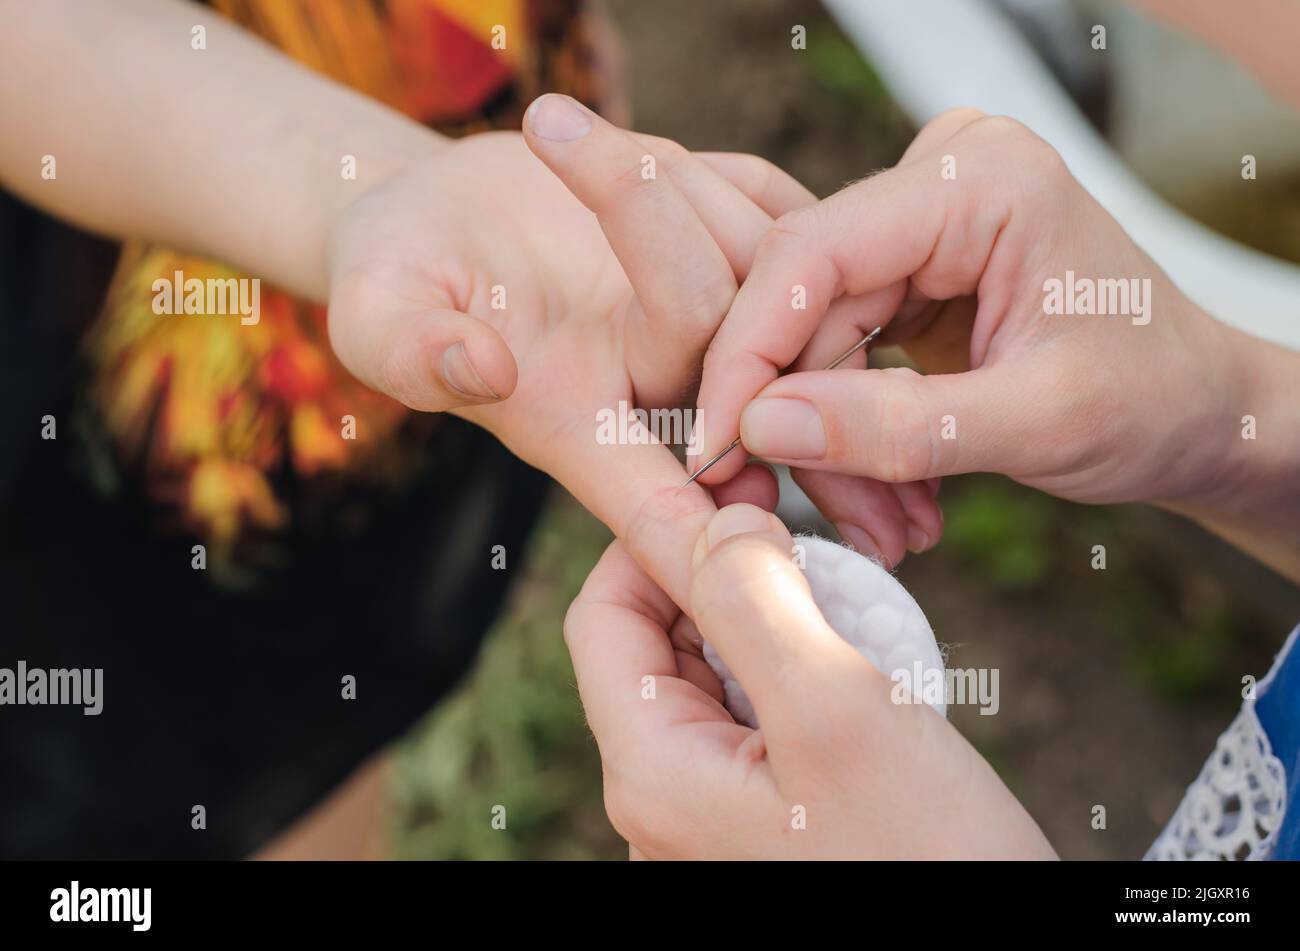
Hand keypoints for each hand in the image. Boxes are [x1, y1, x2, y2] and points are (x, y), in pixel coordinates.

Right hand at [324, 96, 812, 604]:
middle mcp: (666, 391)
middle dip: (647, 216)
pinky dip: (714, 166)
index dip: (706, 549)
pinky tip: (635, 153)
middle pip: (730, 337)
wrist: (447, 212)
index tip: (745, 550)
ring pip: (768, 261)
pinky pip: (780, 208)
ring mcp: (715, 324)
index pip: (659, 512)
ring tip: (564, 141)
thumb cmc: (400, 279)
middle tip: (547, 130)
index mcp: (586, 432)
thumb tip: (481, 369)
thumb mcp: (375, 315)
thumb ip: (411, 351)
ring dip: (669, 172)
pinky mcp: (741, 254)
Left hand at [564, 502, 1055, 858]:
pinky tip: (857, 660)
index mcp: (652, 770)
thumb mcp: (835, 707)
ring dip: (768, 620)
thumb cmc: (925, 858)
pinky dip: (796, 670)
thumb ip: (753, 598)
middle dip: (721, 577)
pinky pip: (757, 721)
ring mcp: (712, 818)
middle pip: (657, 644)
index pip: (604, 615)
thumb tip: (716, 520)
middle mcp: (665, 799)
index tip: (735, 493)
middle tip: (801, 535)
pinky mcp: (766, 823)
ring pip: (712, 677)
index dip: (657, 539)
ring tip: (842, 597)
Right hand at [692, 110, 1298, 570]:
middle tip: (810, 514)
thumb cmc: (1153, 401)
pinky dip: (852, 431)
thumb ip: (896, 426)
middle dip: (798, 419)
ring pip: (813, 339)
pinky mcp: (909, 274)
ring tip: (884, 526)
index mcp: (979, 180)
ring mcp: (920, 226)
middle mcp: (937, 183)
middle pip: (803, 301)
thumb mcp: (1033, 422)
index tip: (715, 444)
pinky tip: (889, 495)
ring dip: (830, 443)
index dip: (748, 352)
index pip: (813, 253)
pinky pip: (839, 354)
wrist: (1200, 414)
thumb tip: (759, 428)